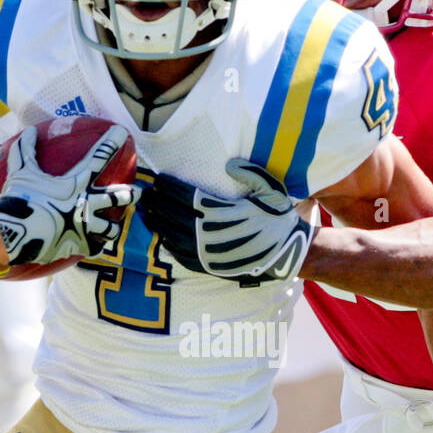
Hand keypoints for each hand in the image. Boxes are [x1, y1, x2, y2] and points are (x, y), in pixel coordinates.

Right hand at [0, 125, 137, 265]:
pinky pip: (94, 249)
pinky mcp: (79, 246)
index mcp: (76, 184)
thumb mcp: (21, 172)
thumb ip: (25, 150)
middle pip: (118, 197)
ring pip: (111, 229)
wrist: (15, 234)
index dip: (112, 142)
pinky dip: (94, 247)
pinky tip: (94, 247)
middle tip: (138, 193)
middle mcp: (87, 204)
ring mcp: (85, 227)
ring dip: (113, 227)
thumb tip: (29, 131)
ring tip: (115, 228)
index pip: (99, 157)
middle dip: (131, 195)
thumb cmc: (19, 200)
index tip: (123, 132)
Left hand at [138, 158, 313, 283]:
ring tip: (146, 210)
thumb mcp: (271, 191)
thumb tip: (228, 165)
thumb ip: (251, 174)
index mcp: (225, 212)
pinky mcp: (210, 266)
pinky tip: (161, 234)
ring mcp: (209, 253)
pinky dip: (168, 243)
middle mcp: (213, 234)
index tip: (159, 179)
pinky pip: (182, 255)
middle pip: (175, 215)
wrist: (288, 254)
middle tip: (145, 192)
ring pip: (174, 236)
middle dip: (158, 202)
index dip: (171, 188)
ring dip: (157, 222)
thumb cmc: (278, 220)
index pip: (188, 197)